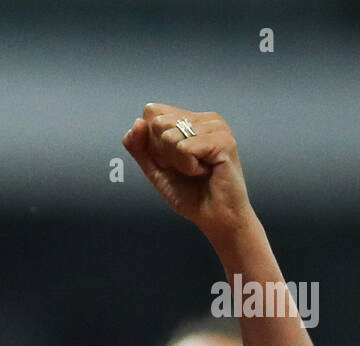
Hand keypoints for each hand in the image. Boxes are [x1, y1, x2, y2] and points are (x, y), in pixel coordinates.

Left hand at [123, 103, 253, 239]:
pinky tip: (205, 172)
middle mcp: (204, 119)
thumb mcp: (155, 168)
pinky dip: (188, 167)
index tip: (171, 161)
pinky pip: (184, 148)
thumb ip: (139, 146)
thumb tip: (136, 123)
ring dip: (178, 162)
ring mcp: (216, 127)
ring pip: (170, 136)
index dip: (152, 143)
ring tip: (198, 171)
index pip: (152, 113)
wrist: (214, 217)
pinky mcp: (224, 140)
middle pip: (158, 123)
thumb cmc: (189, 193)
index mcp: (190, 119)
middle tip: (186, 168)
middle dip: (164, 153)